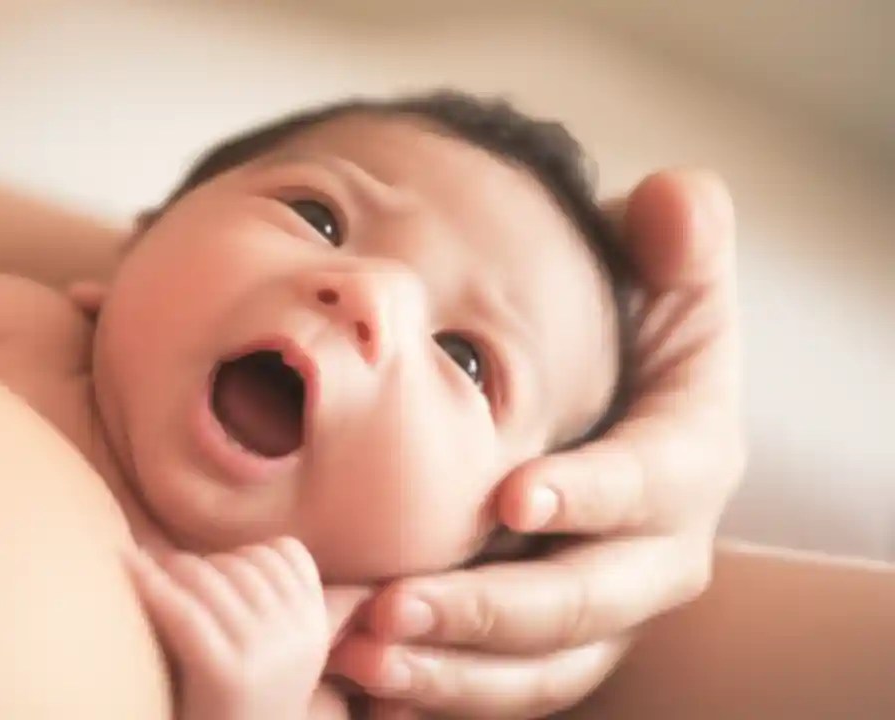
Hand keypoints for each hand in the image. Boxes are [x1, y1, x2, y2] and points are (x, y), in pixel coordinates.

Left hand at [126, 538, 330, 719]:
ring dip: (173, 573)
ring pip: (211, 578)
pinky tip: (124, 567)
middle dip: (201, 567)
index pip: (285, 553)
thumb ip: (270, 606)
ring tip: (147, 581)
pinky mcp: (227, 675)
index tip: (210, 574)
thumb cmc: (231, 708)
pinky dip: (149, 585)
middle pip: (243, 563)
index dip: (241, 556)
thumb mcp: (274, 657)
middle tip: (167, 581)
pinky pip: (183, 611)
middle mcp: (299, 639)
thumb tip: (233, 549)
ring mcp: (266, 655)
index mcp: (315, 630)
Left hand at [327, 169, 744, 718]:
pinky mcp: (549, 648)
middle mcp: (653, 553)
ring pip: (539, 668)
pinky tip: (363, 685)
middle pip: (586, 605)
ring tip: (361, 655)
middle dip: (494, 611)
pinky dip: (440, 694)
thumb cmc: (637, 340)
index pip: (650, 485)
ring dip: (453, 671)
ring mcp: (600, 612)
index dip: (590, 495)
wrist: (611, 419)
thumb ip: (675, 242)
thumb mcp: (666, 284)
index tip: (511, 496)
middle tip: (394, 603)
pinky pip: (502, 690)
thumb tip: (677, 198)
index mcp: (689, 460)